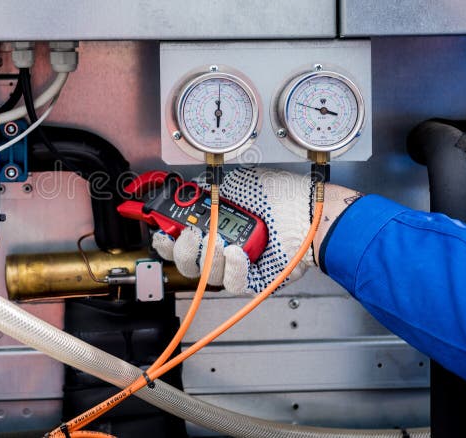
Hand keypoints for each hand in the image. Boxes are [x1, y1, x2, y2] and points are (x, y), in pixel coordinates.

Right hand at [152, 167, 361, 293]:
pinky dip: (231, 267)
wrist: (306, 212)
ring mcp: (237, 264)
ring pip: (205, 275)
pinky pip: (231, 283)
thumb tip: (185, 191)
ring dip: (207, 256)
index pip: (179, 237)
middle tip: (187, 235)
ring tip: (219, 240)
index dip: (166, 237)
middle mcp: (223, 245)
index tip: (160, 230)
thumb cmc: (278, 195)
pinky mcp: (253, 279)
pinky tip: (237, 251)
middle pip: (185, 262)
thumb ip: (206, 190)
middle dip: (180, 250)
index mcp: (215, 223)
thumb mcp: (234, 183)